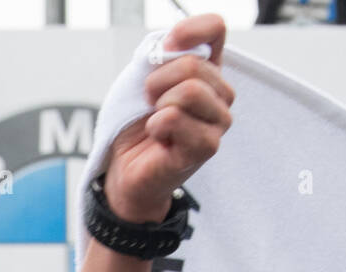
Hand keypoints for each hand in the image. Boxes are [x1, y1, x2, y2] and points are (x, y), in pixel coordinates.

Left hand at [104, 13, 234, 223]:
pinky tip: (159, 138)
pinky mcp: (208, 146)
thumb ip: (158, 55)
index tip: (165, 48)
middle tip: (149, 104)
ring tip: (156, 123)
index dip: (188, 31)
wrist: (125, 168)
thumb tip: (171, 44)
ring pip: (190, 90)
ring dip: (158, 106)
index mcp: (208, 70)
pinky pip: (175, 119)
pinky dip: (156, 127)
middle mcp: (220, 93)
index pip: (215, 28)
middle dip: (156, 83)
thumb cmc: (134, 125)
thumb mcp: (140, 80)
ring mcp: (219, 121)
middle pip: (192, 65)